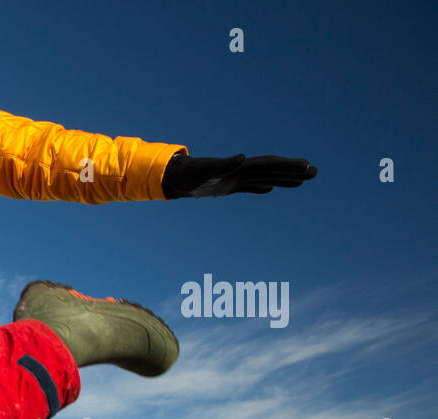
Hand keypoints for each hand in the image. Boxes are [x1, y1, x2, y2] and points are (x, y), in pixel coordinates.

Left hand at [162, 153, 316, 197]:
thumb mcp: (204, 170)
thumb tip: (240, 158)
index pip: (269, 165)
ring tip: (302, 180)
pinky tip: (271, 188)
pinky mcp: (228, 186)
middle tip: (315, 172)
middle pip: (272, 170)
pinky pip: (251, 187)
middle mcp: (241, 171)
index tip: (305, 166)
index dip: (287, 166)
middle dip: (293, 171)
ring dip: (283, 178)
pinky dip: (262, 187)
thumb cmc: (189, 174)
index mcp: (240, 167)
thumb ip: (222, 165)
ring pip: (265, 178)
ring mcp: (236, 178)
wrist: (175, 177)